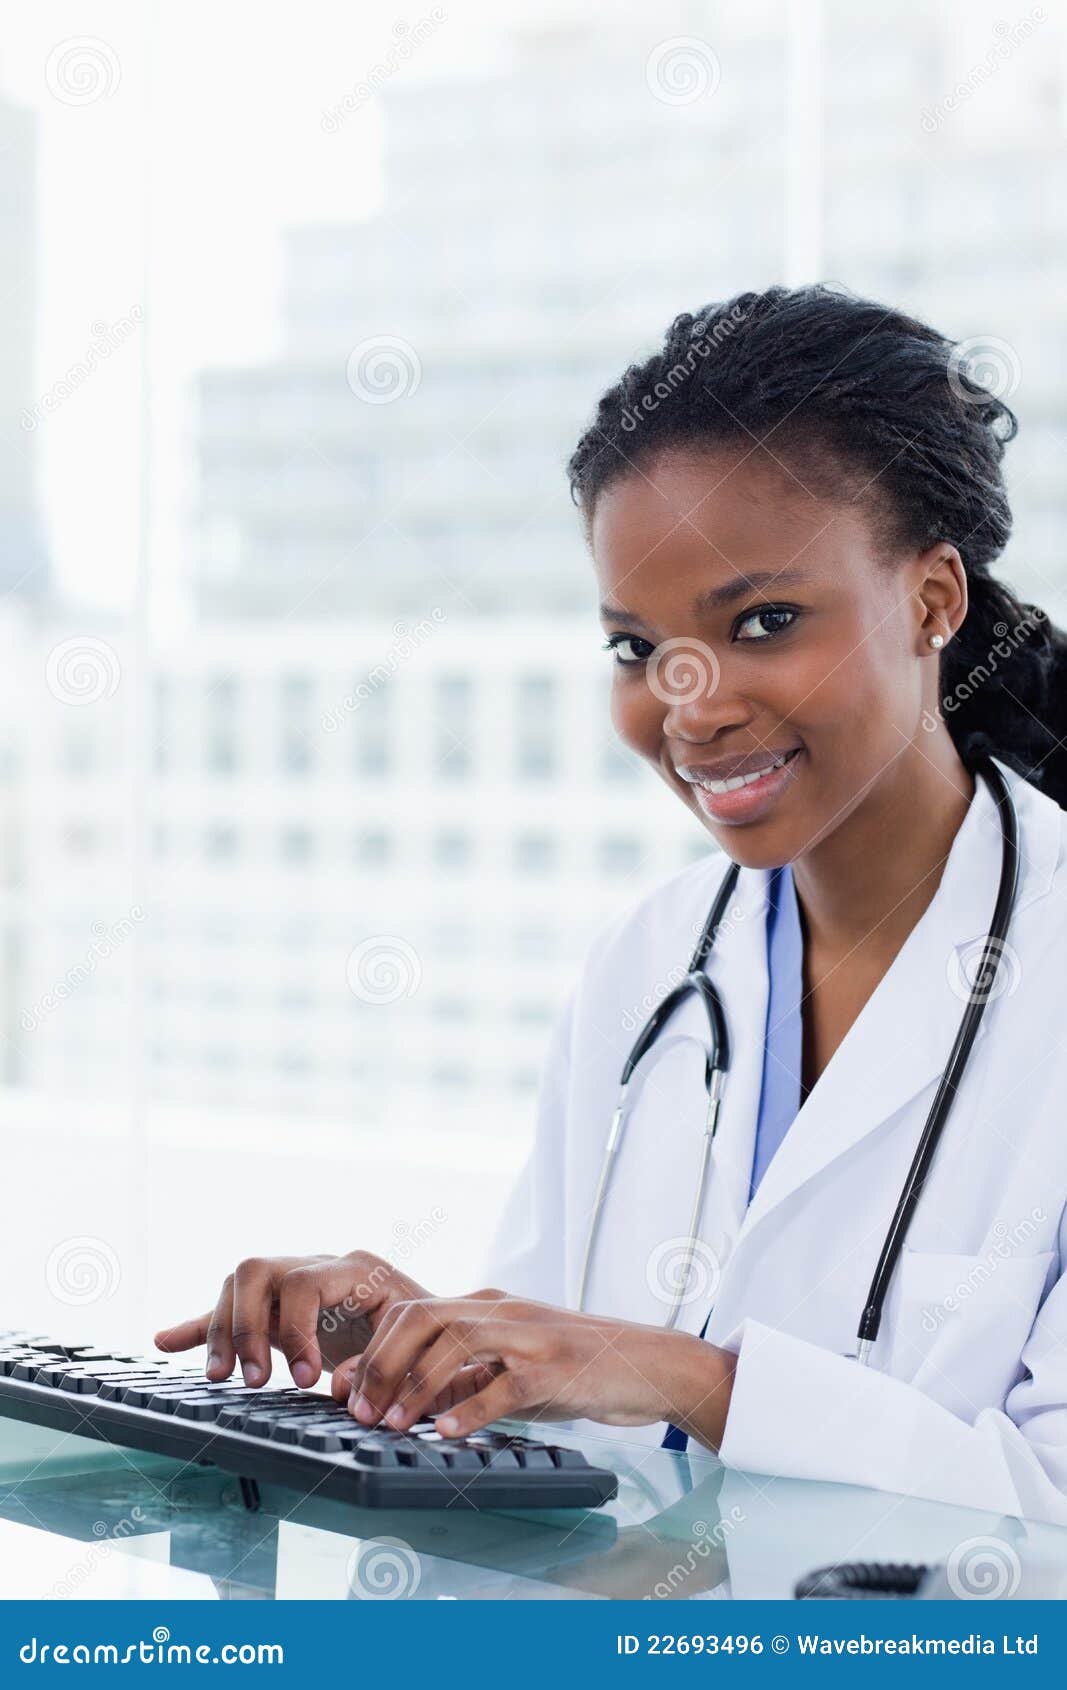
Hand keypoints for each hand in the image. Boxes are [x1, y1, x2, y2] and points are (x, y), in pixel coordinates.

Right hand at [154, 1252, 431, 1388]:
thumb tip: (339, 1389)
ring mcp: (295, 1282)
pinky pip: (229, 1308)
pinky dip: (198, 1325)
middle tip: (257, 1381)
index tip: (304, 1379)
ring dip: (221, 1330)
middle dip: (245, 1327)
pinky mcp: (278, 1309)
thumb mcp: (418, 1352)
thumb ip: (382, 1366)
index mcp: (358, 1269)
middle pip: (258, 1270)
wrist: (438, 1330)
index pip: (306, 1282)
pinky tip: (166, 1341)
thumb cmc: (432, 1341)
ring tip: (220, 1378)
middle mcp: (320, 1265)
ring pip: (238, 1285)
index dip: (296, 1330)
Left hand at [330, 1292, 736, 1449]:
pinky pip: (504, 1385)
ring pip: (454, 1340)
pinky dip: (472, 1408)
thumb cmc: (578, 1367)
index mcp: (486, 1306)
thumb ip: (468, 1375)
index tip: (345, 1390)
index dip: (371, 1350)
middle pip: (421, 1316)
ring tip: (392, 1423)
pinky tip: (450, 1431)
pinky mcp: (555, 1368)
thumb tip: (410, 1402)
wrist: (648, 1363)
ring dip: (415, 1383)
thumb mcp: (512, 1365)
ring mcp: (529, 1335)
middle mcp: (501, 1311)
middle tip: (358, 1408)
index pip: (411, 1312)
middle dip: (379, 1362)